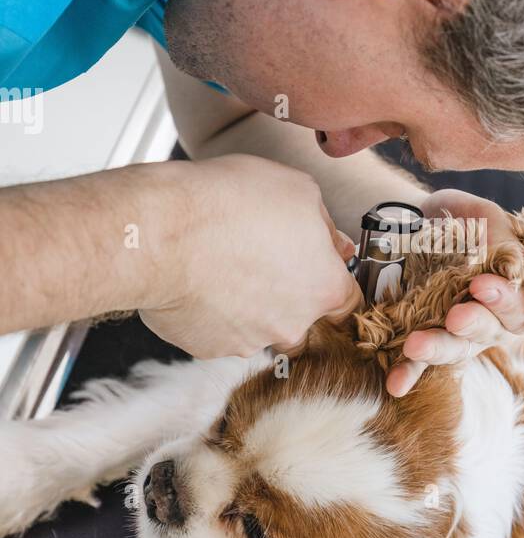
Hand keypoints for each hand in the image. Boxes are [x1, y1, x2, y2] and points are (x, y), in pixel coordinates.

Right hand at [140, 155, 360, 357]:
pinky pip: (218, 332)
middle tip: (260, 259)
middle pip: (303, 318)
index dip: (330, 280)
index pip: (348, 302)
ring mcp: (248, 341)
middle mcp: (292, 325)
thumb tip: (335, 243)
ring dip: (248, 304)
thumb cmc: (228, 204)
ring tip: (224, 266)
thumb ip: (326, 226)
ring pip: (258, 327)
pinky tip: (200, 280)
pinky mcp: (207, 347)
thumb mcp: (298, 190)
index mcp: (324, 289)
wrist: (161, 232)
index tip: (315, 269)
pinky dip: (212, 312)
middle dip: (288, 294)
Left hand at [386, 189, 523, 396]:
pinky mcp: (426, 337)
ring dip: (437, 348)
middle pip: (490, 331)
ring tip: (416, 345)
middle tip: (456, 317)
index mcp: (514, 293)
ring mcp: (459, 333)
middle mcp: (492, 320)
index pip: (521, 305)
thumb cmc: (468, 221)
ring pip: (455, 347)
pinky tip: (396, 385)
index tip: (482, 285)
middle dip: (473, 324)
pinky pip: (419, 362)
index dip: (505, 299)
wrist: (423, 216)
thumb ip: (511, 245)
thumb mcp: (489, 221)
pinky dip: (408, 371)